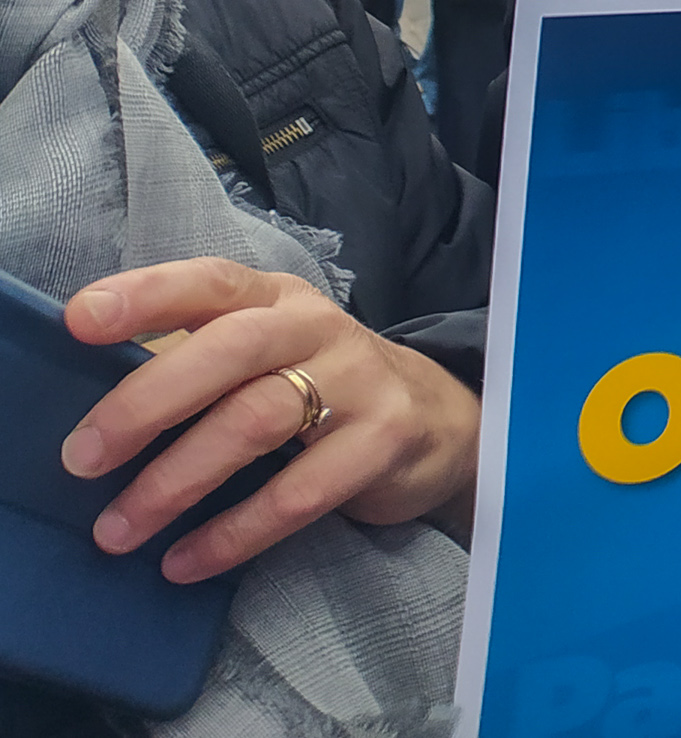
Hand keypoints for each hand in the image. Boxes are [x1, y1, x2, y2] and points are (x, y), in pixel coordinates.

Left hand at [60, 258, 478, 582]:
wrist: (437, 419)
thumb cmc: (319, 387)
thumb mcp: (266, 355)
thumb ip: (194, 363)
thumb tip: (91, 410)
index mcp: (276, 299)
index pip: (211, 282)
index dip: (147, 295)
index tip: (80, 320)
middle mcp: (318, 328)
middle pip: (231, 348)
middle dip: (148, 402)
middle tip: (82, 459)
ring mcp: (359, 381)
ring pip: (257, 421)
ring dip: (176, 481)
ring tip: (119, 530)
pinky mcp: (384, 441)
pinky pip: (299, 492)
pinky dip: (234, 532)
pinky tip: (186, 561)